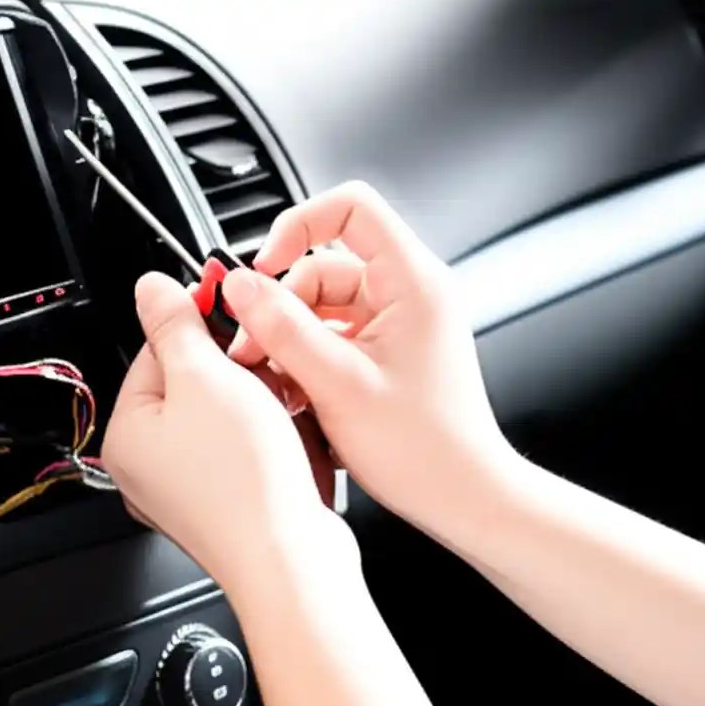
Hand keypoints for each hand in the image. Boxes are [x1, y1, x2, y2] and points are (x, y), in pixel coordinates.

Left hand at [102, 272, 353, 581]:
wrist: (292, 559)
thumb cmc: (246, 484)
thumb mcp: (206, 378)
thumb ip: (175, 326)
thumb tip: (150, 288)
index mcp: (126, 435)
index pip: (153, 349)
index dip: (197, 321)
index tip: (229, 303)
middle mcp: (148, 467)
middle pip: (189, 382)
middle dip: (232, 366)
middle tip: (262, 363)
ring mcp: (187, 489)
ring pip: (222, 414)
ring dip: (255, 397)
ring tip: (280, 404)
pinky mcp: (227, 503)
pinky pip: (243, 448)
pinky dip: (267, 432)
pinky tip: (287, 434)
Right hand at [225, 182, 514, 526]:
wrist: (463, 498)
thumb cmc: (425, 450)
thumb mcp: (338, 383)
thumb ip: (282, 328)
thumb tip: (240, 286)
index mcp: (412, 281)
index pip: (349, 207)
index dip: (298, 226)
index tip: (264, 269)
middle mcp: (408, 292)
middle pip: (321, 265)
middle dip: (278, 304)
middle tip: (251, 348)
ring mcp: (396, 322)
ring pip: (319, 304)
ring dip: (287, 337)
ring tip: (272, 379)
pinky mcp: (385, 350)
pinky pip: (330, 334)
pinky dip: (304, 357)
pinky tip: (293, 392)